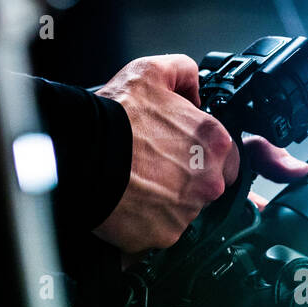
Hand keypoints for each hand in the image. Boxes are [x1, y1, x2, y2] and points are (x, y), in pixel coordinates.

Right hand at [93, 55, 307, 256]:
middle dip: (188, 179)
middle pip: (209, 186)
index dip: (204, 153)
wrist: (79, 153)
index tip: (184, 153)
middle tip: (155, 167)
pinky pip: (163, 230)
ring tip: (139, 183)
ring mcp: (189, 211)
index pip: (228, 156)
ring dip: (168, 200)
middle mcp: (209, 180)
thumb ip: (184, 72)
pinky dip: (149, 220)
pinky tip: (131, 202)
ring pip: (186, 209)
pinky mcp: (166, 234)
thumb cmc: (113, 116)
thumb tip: (195, 87)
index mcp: (214, 143)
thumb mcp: (151, 72)